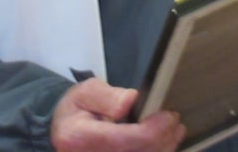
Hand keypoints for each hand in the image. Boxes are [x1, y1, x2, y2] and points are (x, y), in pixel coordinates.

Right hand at [51, 77, 184, 151]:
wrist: (62, 131)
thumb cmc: (77, 108)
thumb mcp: (87, 92)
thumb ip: (109, 97)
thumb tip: (131, 102)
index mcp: (79, 138)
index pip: (124, 141)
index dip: (153, 130)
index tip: (169, 115)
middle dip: (163, 139)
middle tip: (175, 121)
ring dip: (164, 149)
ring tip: (174, 131)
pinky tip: (164, 143)